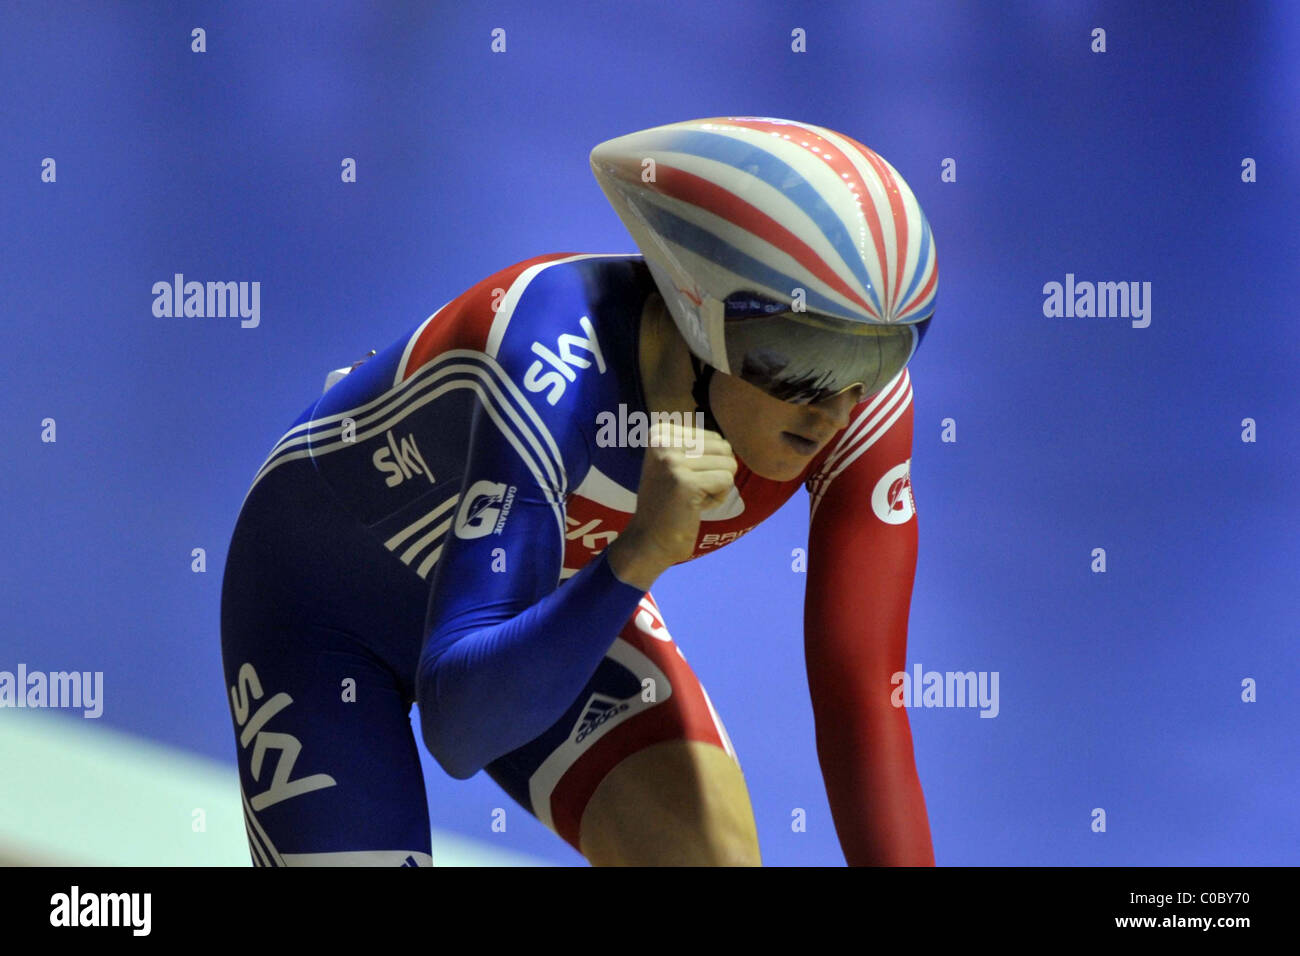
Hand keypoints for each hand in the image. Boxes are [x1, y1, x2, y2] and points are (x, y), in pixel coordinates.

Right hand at [606, 422, 736, 588]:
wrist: (649, 540)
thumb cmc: (668, 503)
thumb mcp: (674, 463)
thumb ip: (697, 446)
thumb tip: (729, 444)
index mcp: (660, 432)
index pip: (714, 437)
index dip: (708, 464)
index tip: (682, 480)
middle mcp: (662, 441)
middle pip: (723, 448)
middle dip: (716, 474)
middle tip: (689, 491)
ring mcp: (672, 461)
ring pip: (728, 464)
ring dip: (717, 487)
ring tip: (691, 498)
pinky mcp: (686, 482)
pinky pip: (726, 481)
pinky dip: (718, 498)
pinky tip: (695, 507)